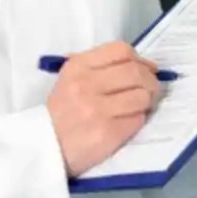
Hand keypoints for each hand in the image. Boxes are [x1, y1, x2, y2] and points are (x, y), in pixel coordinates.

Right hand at [45, 41, 163, 176]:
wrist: (45, 147)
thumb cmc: (62, 112)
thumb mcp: (70, 79)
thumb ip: (100, 67)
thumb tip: (143, 66)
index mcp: (78, 66)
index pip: (121, 50)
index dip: (140, 59)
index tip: (145, 69)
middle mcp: (86, 84)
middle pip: (136, 72)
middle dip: (150, 81)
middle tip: (151, 90)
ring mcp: (97, 109)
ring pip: (142, 95)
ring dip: (147, 102)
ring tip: (139, 107)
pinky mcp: (108, 133)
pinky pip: (138, 119)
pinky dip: (138, 119)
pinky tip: (128, 122)